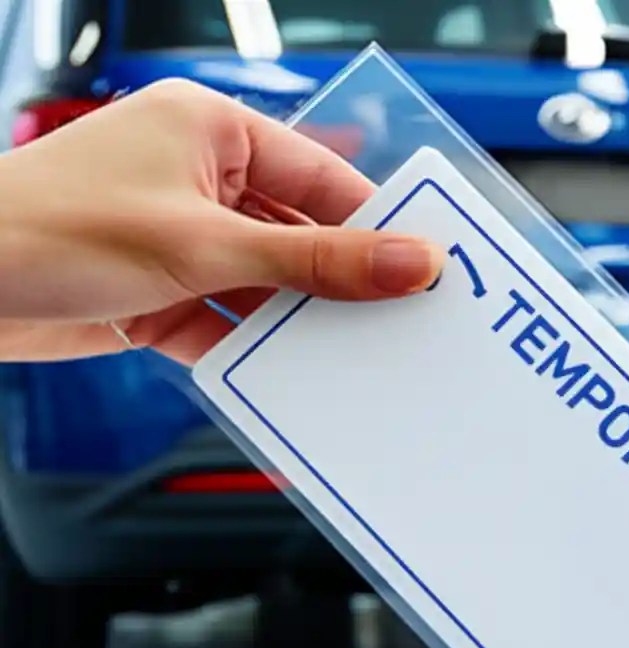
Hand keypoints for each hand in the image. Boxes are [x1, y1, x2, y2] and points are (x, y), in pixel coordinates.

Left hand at [0, 79, 442, 365]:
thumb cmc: (47, 226)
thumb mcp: (206, 244)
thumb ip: (317, 261)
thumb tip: (409, 262)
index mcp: (212, 132)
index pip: (321, 180)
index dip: (376, 228)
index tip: (426, 271)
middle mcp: (198, 179)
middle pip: (298, 238)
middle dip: (338, 286)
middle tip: (398, 325)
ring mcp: (178, 240)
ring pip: (265, 286)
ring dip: (295, 325)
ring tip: (350, 361)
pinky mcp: (157, 294)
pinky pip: (225, 323)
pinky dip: (249, 351)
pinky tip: (283, 380)